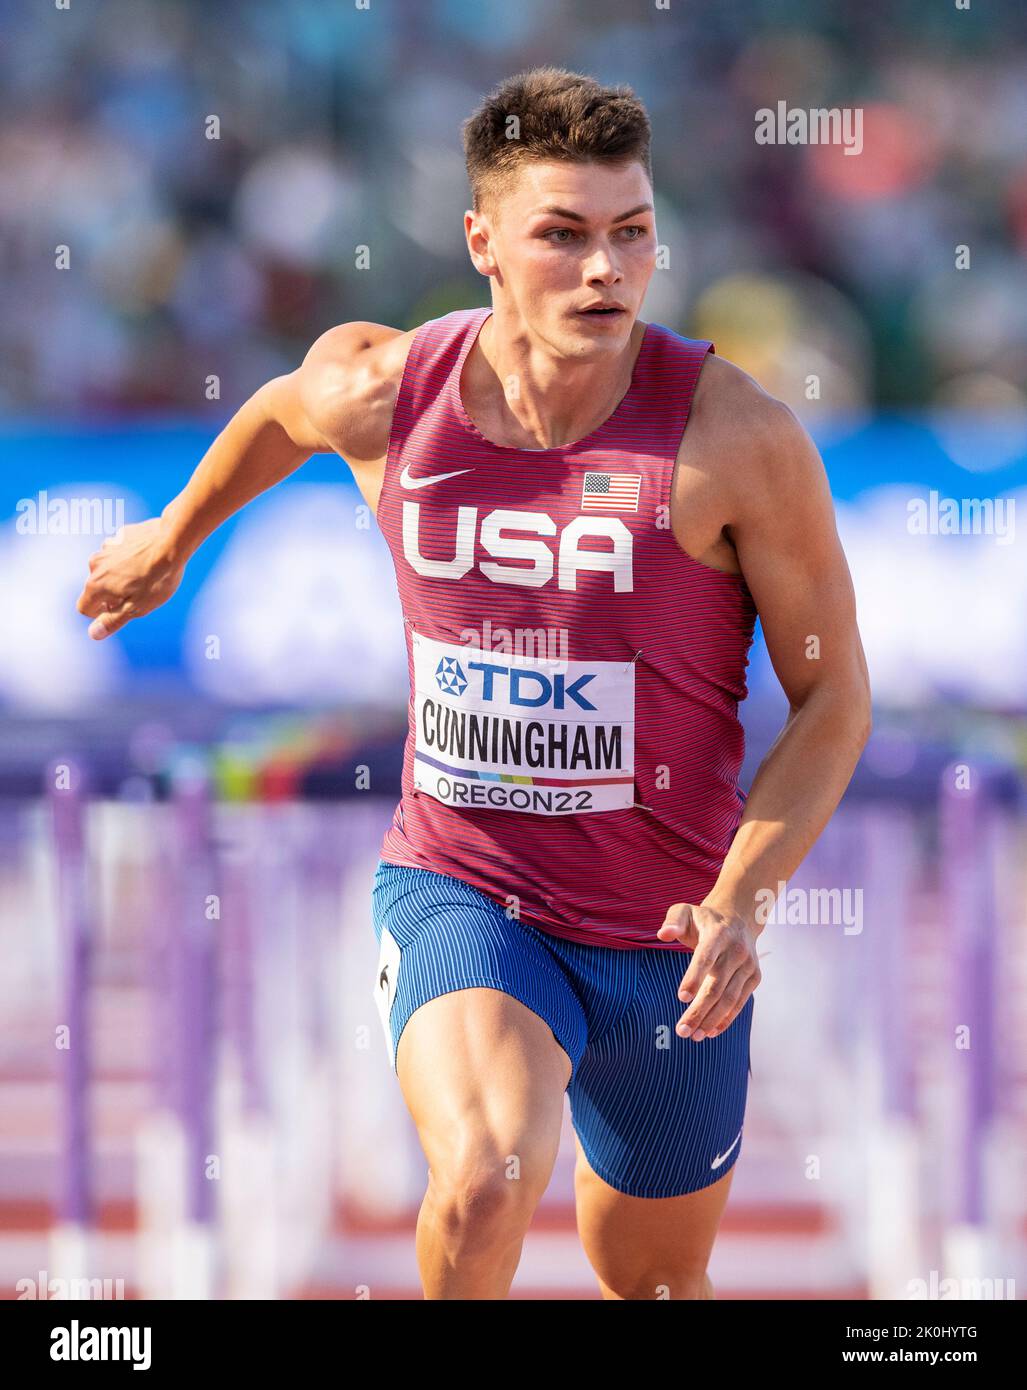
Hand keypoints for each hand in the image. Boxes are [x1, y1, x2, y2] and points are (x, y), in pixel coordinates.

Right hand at [76, 518, 183, 638]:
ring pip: (108, 569)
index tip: (120, 610)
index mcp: (96, 585)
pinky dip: (129, 558)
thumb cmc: (157, 578)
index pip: (84, 608)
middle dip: (112, 594)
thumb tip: (93, 634)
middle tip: (139, 593)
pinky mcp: (119, 536)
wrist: (172, 541)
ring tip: (146, 574)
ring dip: (121, 575)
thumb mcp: (137, 607)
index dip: (101, 614)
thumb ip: (113, 620)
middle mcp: (95, 565)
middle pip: (97, 588)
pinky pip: (119, 553)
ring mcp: (106, 547)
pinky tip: (148, 559)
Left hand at [656, 901, 761, 1040]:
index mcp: (717, 933)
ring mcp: (748, 965)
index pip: (705, 958)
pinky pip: (740, 1002)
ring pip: (730, 998)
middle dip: (699, 1010)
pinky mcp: (754, 977)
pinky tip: (710, 1031)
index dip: (694, 978)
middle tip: (682, 1030)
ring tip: (694, 1036)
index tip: (681, 998)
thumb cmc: (703, 920)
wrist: (738, 919)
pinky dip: (726, 1018)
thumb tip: (664, 934)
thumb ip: (673, 921)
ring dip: (712, 1019)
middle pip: (717, 985)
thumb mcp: (684, 911)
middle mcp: (736, 950)